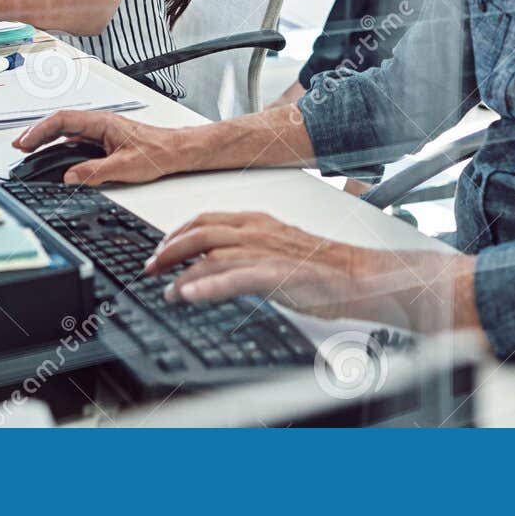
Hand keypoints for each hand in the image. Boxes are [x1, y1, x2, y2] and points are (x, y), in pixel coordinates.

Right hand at [13, 109, 198, 185]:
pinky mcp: (103, 141)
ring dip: (47, 139)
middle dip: (37, 133)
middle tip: (19, 146)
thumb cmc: (158, 152)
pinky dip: (60, 146)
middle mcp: (99, 123)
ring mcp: (100, 132)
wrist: (176, 151)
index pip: (62, 120)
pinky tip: (53, 155)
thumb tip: (70, 177)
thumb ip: (95, 172)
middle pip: (60, 123)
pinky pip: (75, 140)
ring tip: (29, 150)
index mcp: (101, 122)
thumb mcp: (124, 167)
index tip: (25, 143)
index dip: (40, 131)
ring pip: (66, 131)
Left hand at [144, 211, 452, 328]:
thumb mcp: (280, 251)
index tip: (159, 250)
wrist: (364, 276)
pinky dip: (207, 286)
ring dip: (182, 272)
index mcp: (258, 222)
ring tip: (165, 289)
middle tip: (150, 268)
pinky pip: (234, 278)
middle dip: (169, 250)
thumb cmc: (328, 267)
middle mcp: (257, 232)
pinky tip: (190, 295)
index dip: (176, 234)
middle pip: (200, 232)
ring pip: (212, 254)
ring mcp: (266, 252)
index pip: (205, 220)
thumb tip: (218, 267)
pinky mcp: (277, 275)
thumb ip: (249, 254)